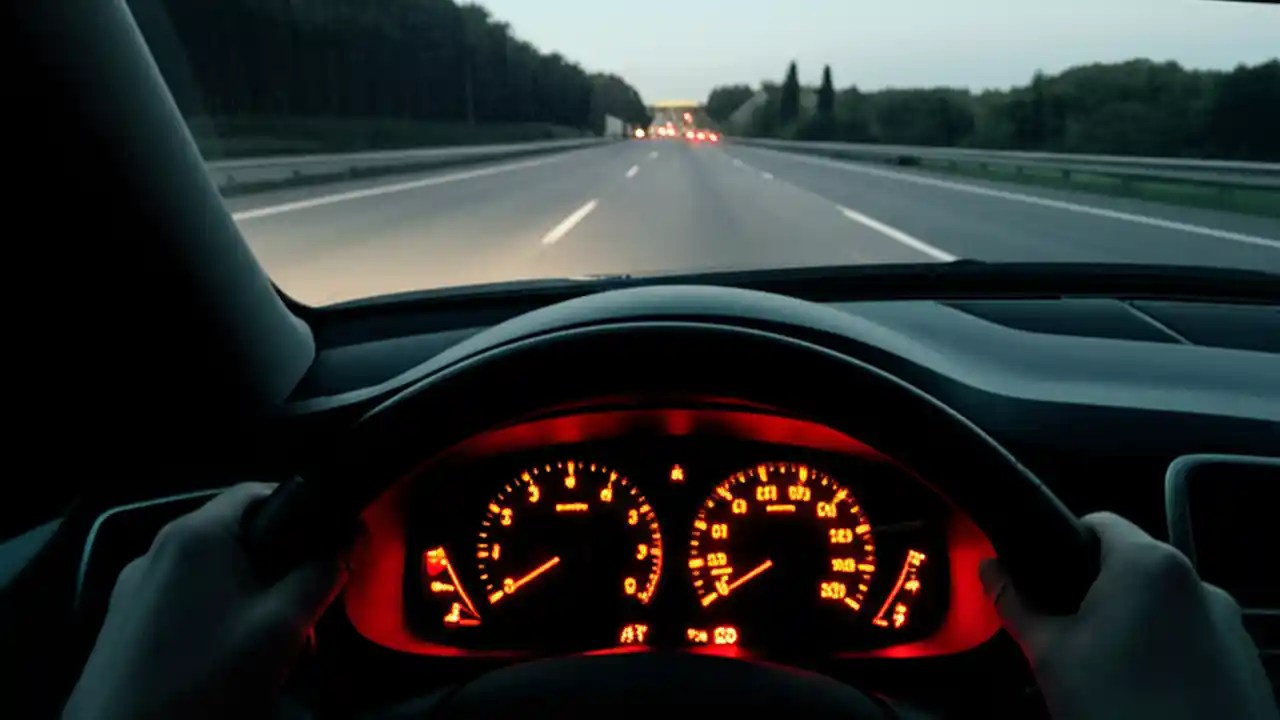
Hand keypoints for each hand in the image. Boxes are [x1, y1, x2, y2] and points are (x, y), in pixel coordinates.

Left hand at [63, 483, 348, 719]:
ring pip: (213, 575)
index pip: (257, 492)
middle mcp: (159, 550)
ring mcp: (136, 588)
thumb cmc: (208, 675)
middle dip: (278, 570)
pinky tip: (228, 661)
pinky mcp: (125, 624)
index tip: (330, 545)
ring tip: (269, 647)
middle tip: (303, 612)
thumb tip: (345, 545)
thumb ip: (319, 577)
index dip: (302, 511)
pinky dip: (215, 620)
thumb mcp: (282, 626)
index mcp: (195, 535)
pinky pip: (185, 603)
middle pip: (237, 538)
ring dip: (249, 600)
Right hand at [980, 512, 1276, 719]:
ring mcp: (1229, 623)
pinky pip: (1193, 638)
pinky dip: (1168, 652)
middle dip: (1097, 593)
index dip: (1063, 545)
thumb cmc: (1115, 702)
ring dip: (1134, 623)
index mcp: (1149, 564)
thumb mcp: (1050, 654)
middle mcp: (1198, 581)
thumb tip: (988, 568)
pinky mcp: (1244, 661)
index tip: (1043, 584)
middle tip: (1068, 636)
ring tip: (1107, 671)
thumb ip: (1015, 602)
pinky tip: (1148, 691)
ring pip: (1163, 605)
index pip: (1099, 523)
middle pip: (1132, 567)